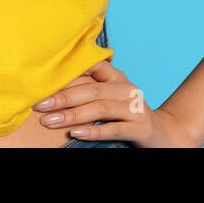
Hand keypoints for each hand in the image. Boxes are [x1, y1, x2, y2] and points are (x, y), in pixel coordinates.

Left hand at [32, 59, 199, 146]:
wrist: (163, 134)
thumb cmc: (126, 115)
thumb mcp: (109, 98)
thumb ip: (88, 90)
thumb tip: (51, 89)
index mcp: (117, 78)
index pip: (90, 68)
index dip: (66, 74)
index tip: (41, 81)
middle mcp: (127, 88)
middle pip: (91, 90)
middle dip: (62, 97)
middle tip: (39, 105)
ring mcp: (135, 107)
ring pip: (100, 108)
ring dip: (73, 115)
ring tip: (50, 121)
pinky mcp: (141, 127)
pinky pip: (114, 128)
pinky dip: (94, 130)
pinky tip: (76, 134)